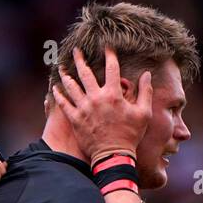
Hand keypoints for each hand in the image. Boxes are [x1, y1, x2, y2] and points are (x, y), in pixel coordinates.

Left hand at [51, 47, 152, 164]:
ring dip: (66, 75)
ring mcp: (84, 108)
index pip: (111, 68)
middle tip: (75, 50)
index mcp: (113, 94)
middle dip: (80, 59)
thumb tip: (147, 74)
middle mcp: (96, 98)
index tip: (107, 46)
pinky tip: (55, 89)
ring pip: (72, 86)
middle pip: (85, 73)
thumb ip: (145, 92)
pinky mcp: (75, 119)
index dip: (110, 54)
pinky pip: (64, 104)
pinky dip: (59, 95)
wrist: (114, 156)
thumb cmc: (130, 135)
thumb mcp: (143, 113)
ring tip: (62, 67)